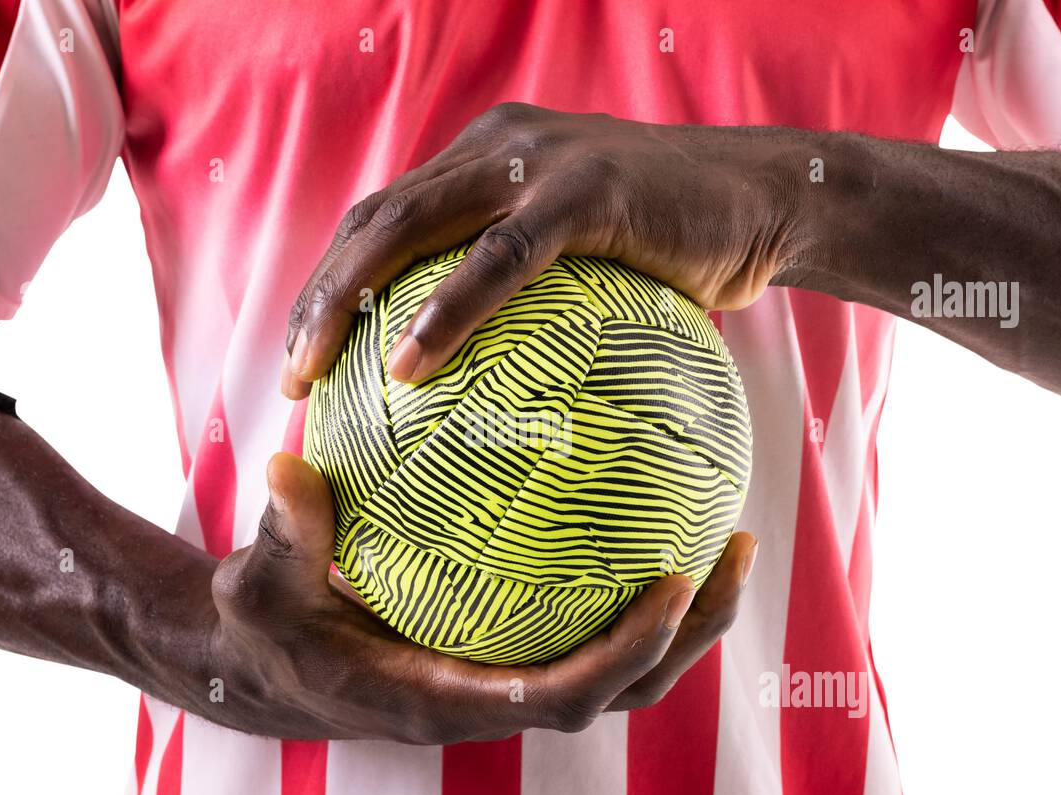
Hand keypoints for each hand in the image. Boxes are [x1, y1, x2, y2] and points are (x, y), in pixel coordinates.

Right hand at [194, 452, 757, 742]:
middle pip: (624, 690)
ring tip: (729, 538)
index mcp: (446, 699)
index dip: (626, 651)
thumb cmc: (268, 626)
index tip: (675, 580)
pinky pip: (587, 631)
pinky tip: (647, 517)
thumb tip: (286, 466)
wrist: (271, 668)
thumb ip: (285, 534)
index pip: (562, 697)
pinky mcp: (507, 656)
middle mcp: (492, 701)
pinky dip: (632, 593)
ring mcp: (507, 681)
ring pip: (623, 672)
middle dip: (690, 633)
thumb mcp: (260, 581)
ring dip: (685, 617)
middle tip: (737, 547)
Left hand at [282, 102, 806, 396]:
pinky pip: (499, 260)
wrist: (768, 198)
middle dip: (319, 297)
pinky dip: (446, 313)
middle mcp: (497, 146)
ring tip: (315, 373)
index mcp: (487, 156)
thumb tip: (487, 383)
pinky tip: (409, 369)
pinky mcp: (584, 194)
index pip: (386, 217)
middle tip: (292, 377)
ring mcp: (537, 163)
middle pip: (376, 219)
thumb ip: (530, 291)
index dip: (333, 283)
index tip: (309, 356)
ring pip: (413, 227)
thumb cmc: (680, 247)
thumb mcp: (588, 259)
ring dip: (349, 301)